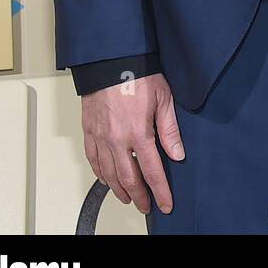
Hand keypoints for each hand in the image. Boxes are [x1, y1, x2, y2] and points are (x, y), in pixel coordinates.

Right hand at [81, 72, 183, 213]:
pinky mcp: (89, 132)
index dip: (159, 191)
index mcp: (138, 133)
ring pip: (108, 174)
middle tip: (146, 206)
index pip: (152, 171)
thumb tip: (177, 154)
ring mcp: (100, 137)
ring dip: (119, 189)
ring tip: (128, 197)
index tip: (165, 204)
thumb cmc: (139, 75)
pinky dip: (100, 174)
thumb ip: (170, 130)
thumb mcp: (164, 100)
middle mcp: (116, 140)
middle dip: (139, 196)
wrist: (111, 62)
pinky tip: (107, 179)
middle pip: (128, 178)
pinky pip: (93, 160)